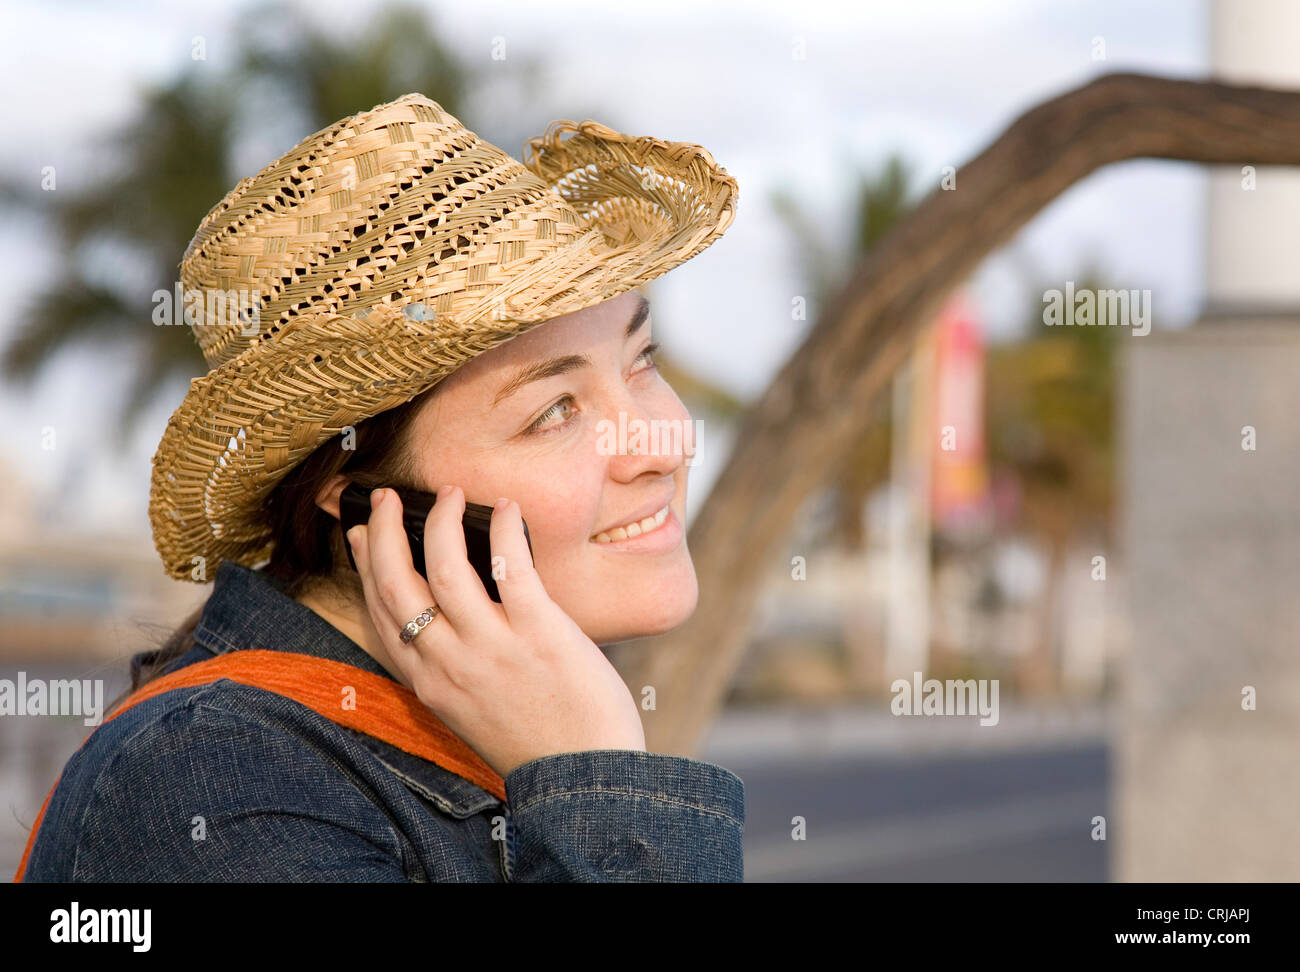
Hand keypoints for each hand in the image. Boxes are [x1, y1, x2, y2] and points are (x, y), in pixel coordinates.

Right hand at [346, 485, 646, 777]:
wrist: (585, 776)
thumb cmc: (537, 740)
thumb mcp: (470, 710)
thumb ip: (454, 664)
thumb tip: (454, 606)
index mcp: (428, 683)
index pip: (380, 613)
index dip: (364, 566)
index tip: (359, 534)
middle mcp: (448, 664)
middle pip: (395, 584)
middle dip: (381, 532)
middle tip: (384, 497)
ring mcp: (491, 648)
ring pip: (443, 568)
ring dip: (440, 521)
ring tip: (449, 494)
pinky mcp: (538, 633)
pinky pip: (510, 568)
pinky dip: (503, 530)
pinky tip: (505, 509)